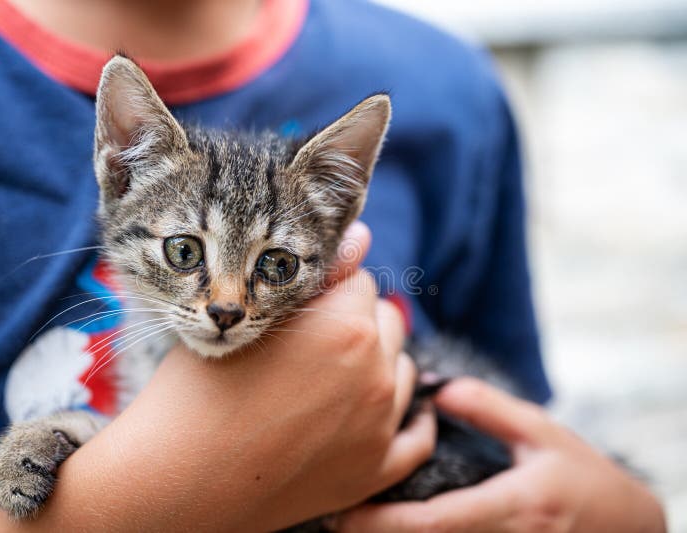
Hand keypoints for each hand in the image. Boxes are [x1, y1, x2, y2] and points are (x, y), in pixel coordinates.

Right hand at [0, 221, 435, 531]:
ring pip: (400, 371)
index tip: (304, 309)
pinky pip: (417, 437)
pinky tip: (391, 414)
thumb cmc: (197, 391)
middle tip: (313, 346)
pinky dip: (408, 422)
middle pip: (386, 322)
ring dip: (377, 366)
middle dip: (356, 325)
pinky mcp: (374, 471)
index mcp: (344, 324)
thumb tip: (362, 236)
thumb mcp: (245, 321)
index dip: (328, 292)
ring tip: (332, 381)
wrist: (175, 480)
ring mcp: (379, 425)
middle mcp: (373, 372)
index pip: (359, 283)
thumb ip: (316, 276)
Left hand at [336, 378, 665, 532]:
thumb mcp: (543, 434)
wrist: (627, 528)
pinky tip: (391, 528)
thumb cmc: (584, 479)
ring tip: (352, 521)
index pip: (435, 525)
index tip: (344, 512)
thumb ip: (491, 410)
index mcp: (514, 507)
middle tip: (334, 517)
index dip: (382, 524)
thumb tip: (439, 390)